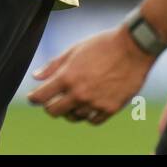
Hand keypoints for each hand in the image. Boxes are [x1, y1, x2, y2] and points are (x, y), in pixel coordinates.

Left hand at [26, 27, 155, 124]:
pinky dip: (87, 115)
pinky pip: (92, 121)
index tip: (33, 97)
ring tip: (73, 100)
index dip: (33, 98)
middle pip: (54, 112)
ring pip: (73, 117)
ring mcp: (95, 103)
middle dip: (49, 106)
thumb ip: (53, 65)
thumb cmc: (103, 45)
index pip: (41, 97)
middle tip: (52, 101)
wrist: (134, 48)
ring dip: (69, 110)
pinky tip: (88, 105)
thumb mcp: (74, 50)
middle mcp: (79, 93)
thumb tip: (35, 76)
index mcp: (68, 77)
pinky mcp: (110, 109)